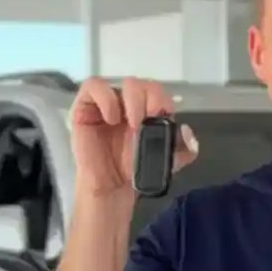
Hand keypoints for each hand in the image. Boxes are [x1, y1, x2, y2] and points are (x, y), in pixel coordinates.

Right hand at [69, 77, 197, 196]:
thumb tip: (186, 130)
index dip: (162, 99)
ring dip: (132, 98)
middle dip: (149, 99)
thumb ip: (185, 149)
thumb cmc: (133, 170)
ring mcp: (107, 103)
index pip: (158, 91)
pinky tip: (111, 118)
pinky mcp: (85, 107)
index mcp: (148, 110)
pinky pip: (93, 86)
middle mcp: (128, 103)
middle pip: (142, 84)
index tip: (162, 116)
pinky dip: (105, 97)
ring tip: (132, 122)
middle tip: (146, 121)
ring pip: (120, 82)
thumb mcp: (169, 161)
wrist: (110, 189)